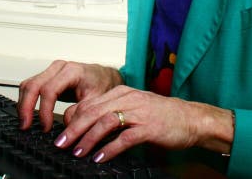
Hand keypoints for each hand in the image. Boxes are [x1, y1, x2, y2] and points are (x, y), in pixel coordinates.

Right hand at [17, 60, 122, 130]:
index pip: (50, 90)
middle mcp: (59, 68)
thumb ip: (81, 113)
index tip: (45, 127)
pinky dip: (26, 100)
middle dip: (26, 107)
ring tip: (25, 123)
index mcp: (72, 71)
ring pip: (28, 84)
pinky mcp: (47, 76)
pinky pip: (30, 86)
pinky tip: (27, 114)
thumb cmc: (102, 85)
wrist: (104, 77)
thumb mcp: (96, 101)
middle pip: (33, 84)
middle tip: (26, 126)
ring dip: (23, 104)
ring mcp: (51, 70)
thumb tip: (65, 126)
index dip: (44, 110)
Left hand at [53, 85, 234, 162]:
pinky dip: (110, 149)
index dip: (72, 118)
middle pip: (92, 111)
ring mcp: (138, 112)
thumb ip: (112, 112)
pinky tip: (100, 158)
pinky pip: (124, 138)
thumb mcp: (133, 108)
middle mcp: (127, 98)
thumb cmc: (161, 115)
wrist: (191, 118)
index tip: (61, 132)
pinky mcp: (149, 127)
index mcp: (121, 93)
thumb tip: (87, 126)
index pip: (89, 102)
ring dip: (88, 138)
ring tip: (76, 152)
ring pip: (105, 122)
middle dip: (73, 128)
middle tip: (60, 143)